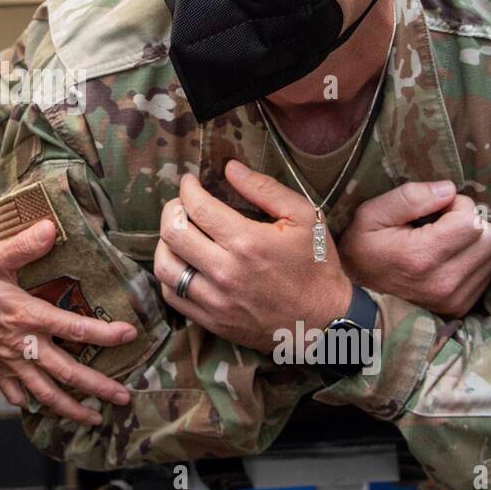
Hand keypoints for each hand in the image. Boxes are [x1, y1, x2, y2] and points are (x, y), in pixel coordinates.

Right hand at [0, 219, 136, 424]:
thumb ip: (24, 245)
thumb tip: (50, 228)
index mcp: (27, 317)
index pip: (75, 329)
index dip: (104, 334)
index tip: (129, 336)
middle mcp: (23, 346)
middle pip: (67, 373)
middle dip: (97, 388)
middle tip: (122, 398)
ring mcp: (8, 362)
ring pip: (45, 393)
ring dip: (71, 408)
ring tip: (92, 420)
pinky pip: (14, 393)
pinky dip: (28, 403)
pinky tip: (38, 408)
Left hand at [153, 161, 352, 353]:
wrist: (325, 322)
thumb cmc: (316, 265)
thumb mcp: (304, 217)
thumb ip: (264, 189)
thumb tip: (229, 168)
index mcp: (247, 242)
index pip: (197, 207)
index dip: (187, 188)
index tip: (190, 182)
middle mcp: (226, 272)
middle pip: (173, 232)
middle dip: (172, 209)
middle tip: (182, 204)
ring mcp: (215, 300)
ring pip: (165, 266)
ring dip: (166, 242)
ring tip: (179, 232)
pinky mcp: (212, 320)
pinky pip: (172, 295)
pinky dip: (170, 275)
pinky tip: (184, 263)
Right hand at [339, 182, 490, 317]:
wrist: (354, 299)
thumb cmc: (362, 251)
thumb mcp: (371, 215)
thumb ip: (410, 197)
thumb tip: (449, 189)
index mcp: (422, 256)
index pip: (471, 221)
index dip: (457, 205)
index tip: (438, 209)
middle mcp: (444, 281)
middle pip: (489, 238)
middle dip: (470, 223)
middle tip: (444, 224)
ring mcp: (454, 298)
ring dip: (474, 243)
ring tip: (445, 242)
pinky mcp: (460, 308)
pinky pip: (486, 275)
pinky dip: (473, 262)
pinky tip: (448, 260)